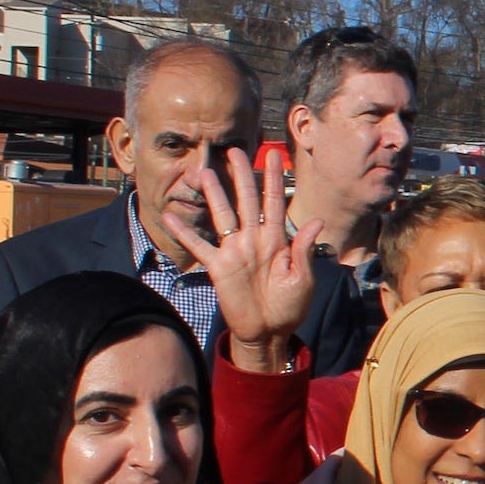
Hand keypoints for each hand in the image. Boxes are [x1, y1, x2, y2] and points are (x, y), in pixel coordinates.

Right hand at [167, 152, 322, 371]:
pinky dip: (184, 233)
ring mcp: (234, 251)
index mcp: (277, 240)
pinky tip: (169, 217)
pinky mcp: (218, 267)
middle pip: (247, 201)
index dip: (274, 179)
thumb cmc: (290, 306)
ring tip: (203, 173)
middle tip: (235, 151)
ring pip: (222, 216)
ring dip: (214, 194)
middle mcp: (254, 240)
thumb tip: (315, 221)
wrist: (270, 332)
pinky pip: (199, 247)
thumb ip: (304, 249)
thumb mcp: (302, 278)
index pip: (275, 202)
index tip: (274, 155)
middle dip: (242, 176)